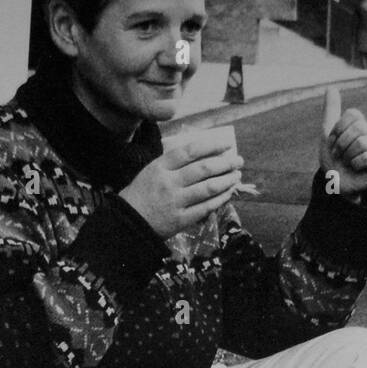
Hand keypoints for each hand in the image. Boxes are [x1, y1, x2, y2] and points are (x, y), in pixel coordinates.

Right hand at [119, 143, 242, 238]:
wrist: (127, 223)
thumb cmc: (140, 195)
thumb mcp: (151, 171)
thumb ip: (173, 163)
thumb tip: (203, 155)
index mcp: (160, 167)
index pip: (191, 151)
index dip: (212, 146)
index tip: (227, 144)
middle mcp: (169, 182)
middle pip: (203, 169)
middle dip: (225, 163)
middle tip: (238, 160)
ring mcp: (175, 202)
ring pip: (208, 188)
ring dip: (226, 181)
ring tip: (236, 176)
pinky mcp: (180, 220)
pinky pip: (205, 207)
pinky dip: (220, 199)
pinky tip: (228, 193)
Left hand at [318, 87, 366, 195]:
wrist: (334, 184)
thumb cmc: (333, 159)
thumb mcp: (327, 134)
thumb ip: (331, 112)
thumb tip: (331, 88)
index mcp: (360, 125)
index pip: (352, 114)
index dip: (337, 129)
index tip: (333, 142)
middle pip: (358, 127)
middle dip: (341, 143)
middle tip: (338, 154)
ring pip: (362, 141)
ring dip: (347, 155)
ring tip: (347, 162)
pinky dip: (356, 163)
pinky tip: (355, 168)